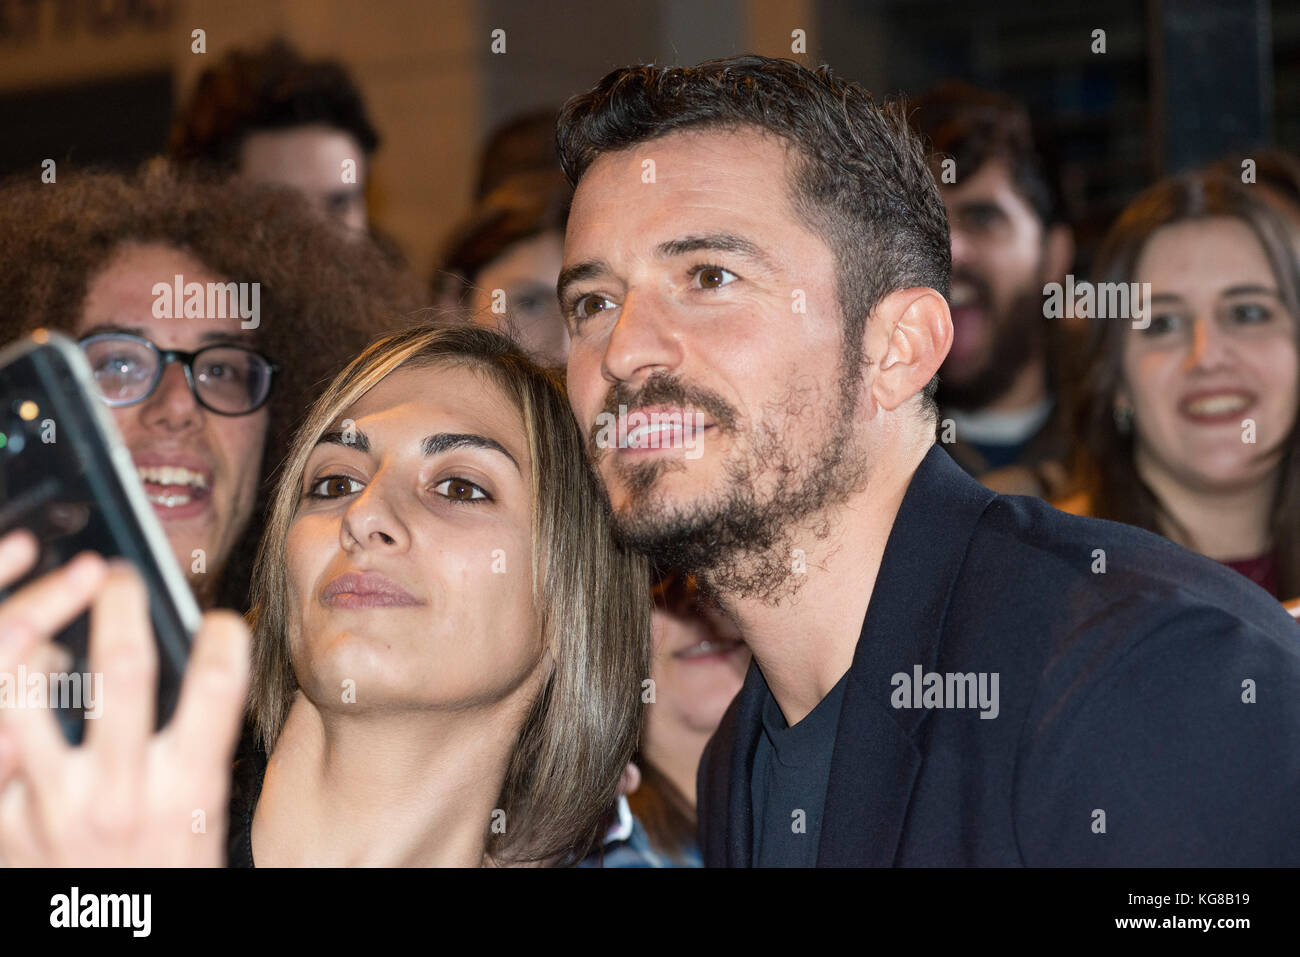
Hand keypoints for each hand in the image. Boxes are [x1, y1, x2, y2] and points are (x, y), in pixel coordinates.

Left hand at [0, 530, 249, 865]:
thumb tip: (186, 670)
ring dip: (33, 648)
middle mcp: (119, 795)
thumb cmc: (166, 874)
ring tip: (42, 627)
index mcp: (184, 790)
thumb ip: (194, 743)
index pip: (216, 689)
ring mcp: (53, 809)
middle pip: (123, 674)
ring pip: (26, 700)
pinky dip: (4, 707)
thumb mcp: (203, 812)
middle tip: (118, 576)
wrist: (115, 946)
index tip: (221, 619)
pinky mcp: (4, 825)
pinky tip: (15, 689)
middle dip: (121, 607)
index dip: (223, 638)